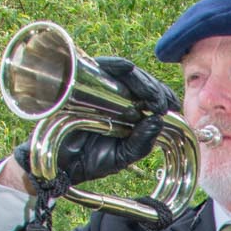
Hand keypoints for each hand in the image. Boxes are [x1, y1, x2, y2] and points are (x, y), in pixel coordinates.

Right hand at [15, 58, 176, 188]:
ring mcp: (98, 87)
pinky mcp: (81, 80)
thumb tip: (158, 121)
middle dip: (156, 90)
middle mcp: (114, 96)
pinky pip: (100, 66)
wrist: (57, 165)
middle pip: (141, 82)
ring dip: (142, 80)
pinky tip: (127, 69)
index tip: (173, 106)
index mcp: (127, 111)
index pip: (149, 96)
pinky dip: (115, 65)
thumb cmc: (89, 159)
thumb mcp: (122, 156)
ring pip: (125, 73)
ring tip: (152, 96)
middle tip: (163, 103)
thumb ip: (141, 143)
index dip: (163, 97)